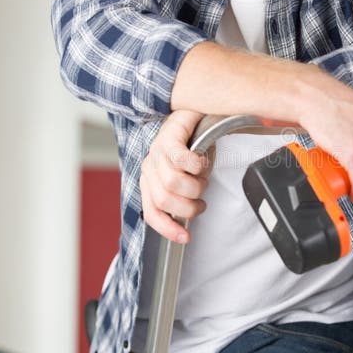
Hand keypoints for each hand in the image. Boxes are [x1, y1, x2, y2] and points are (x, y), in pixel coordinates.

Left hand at [139, 110, 212, 242]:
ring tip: (203, 177)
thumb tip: (185, 223)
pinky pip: (182, 160)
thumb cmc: (191, 149)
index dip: (168, 229)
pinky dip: (197, 166)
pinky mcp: (169, 137)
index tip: (186, 237)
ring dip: (196, 185)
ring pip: (173, 183)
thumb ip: (180, 198)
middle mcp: (150, 167)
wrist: (193, 115)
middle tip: (200, 200)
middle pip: (164, 200)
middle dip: (189, 206)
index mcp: (150, 181)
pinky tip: (202, 162)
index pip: (152, 213)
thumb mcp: (184, 179)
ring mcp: (157, 151)